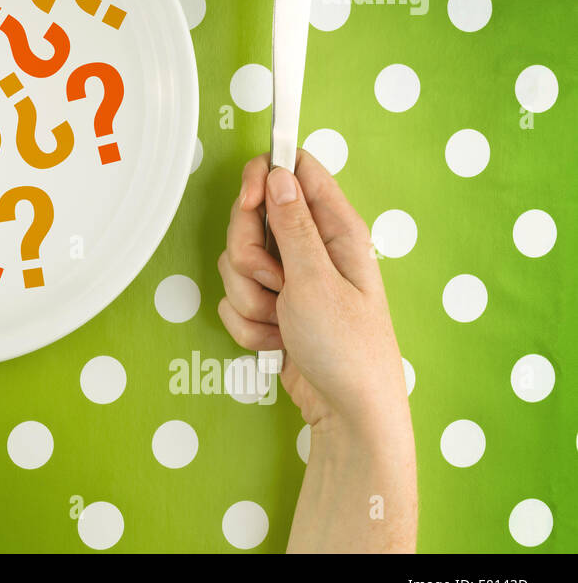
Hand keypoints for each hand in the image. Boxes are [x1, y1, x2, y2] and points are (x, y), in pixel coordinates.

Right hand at [217, 150, 405, 430]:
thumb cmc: (348, 349)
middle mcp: (312, 247)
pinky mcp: (273, 307)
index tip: (247, 203)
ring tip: (282, 320)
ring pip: (236, 263)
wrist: (347, 413)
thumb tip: (277, 174)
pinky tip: (279, 340)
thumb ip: (291, 225)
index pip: (293, 169)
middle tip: (274, 282)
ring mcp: (290, 278)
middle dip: (248, 255)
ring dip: (250, 298)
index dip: (262, 178)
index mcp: (335, 228)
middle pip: (251, 217)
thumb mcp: (315, 280)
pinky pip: (235, 299)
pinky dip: (249, 324)